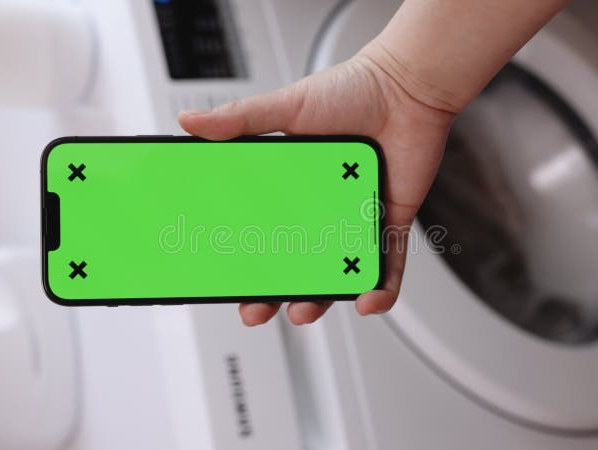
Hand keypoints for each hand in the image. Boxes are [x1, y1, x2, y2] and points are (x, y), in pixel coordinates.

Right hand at [178, 44, 455, 325]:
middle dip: (274, 293)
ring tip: (304, 310)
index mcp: (293, 187)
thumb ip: (240, 120)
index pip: (261, 232)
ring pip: (336, 273)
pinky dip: (381, 289)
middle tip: (257, 308)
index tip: (226, 279)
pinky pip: (387, 266)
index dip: (244, 260)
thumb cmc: (352, 92)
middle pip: (294, 264)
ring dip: (321, 299)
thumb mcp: (286, 107)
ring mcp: (355, 219)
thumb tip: (190, 122)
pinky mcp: (390, 223)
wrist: (407, 86)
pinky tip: (368, 300)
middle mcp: (322, 209)